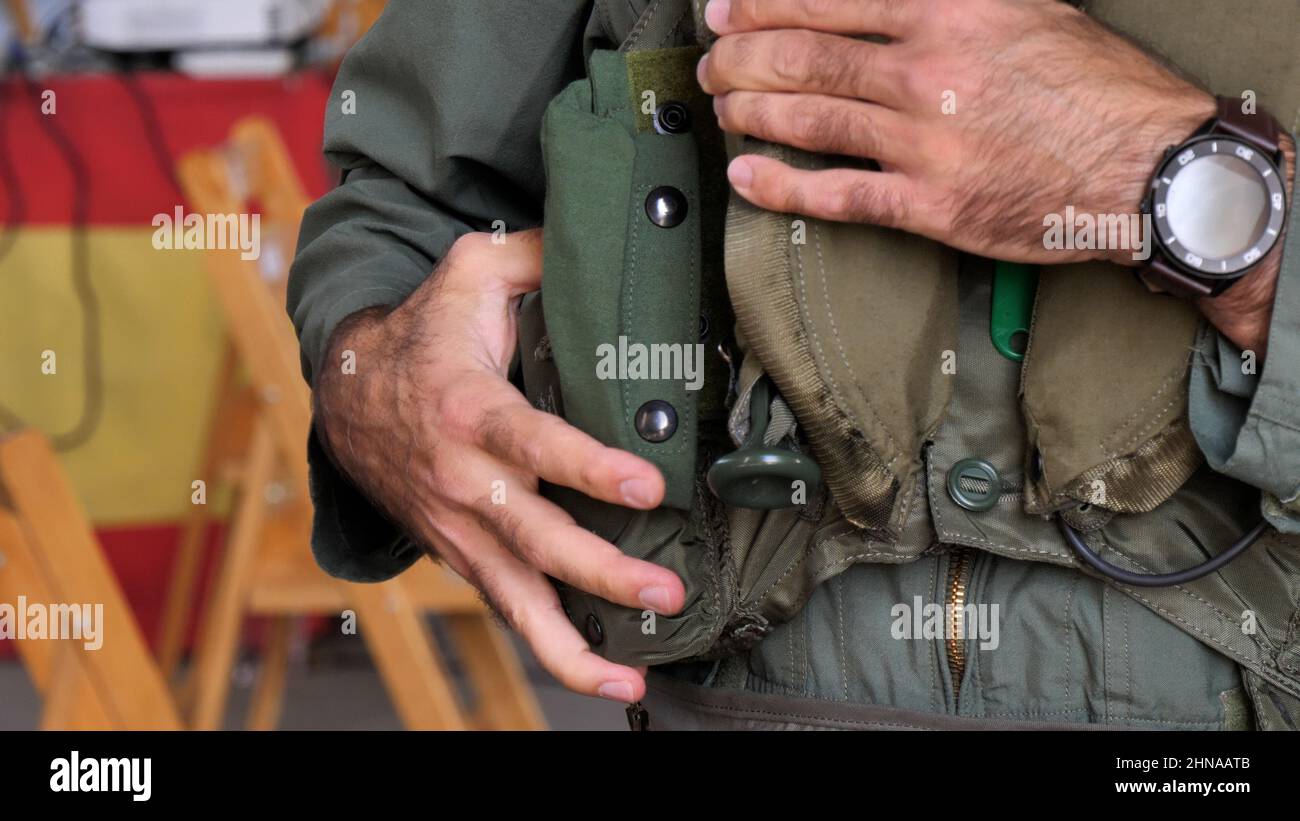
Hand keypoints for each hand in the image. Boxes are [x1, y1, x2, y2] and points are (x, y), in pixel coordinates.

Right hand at [313, 229, 684, 702]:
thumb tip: (610, 230)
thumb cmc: (421, 332)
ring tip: (633, 669)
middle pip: (533, 539)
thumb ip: (537, 253)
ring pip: (516, 598)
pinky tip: (608, 677)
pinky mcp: (463, 556)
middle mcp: (463, 480)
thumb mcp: (468, 272)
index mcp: (469, 407)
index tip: (646, 486)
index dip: (588, 467)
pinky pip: (509, 612)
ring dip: (576, 639)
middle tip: (663, 590)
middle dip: (600, 571)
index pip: (533, 443)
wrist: (345, 397)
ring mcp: (460, 529)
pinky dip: (554, 652)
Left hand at [698, 0, 1215, 264]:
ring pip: (809, 121)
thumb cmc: (1094, 87)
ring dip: (751, 112)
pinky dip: (782, 185)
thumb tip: (878, 4)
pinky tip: (748, 176)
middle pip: (802, 59)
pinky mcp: (931, 205)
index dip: (760, 4)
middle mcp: (927, 71)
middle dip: (741, 59)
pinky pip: (837, 194)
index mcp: (949, 11)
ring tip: (723, 108)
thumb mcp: (1023, 7)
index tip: (725, 9)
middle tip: (712, 64)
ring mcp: (924, 142)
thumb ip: (944, 1)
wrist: (1150, 167)